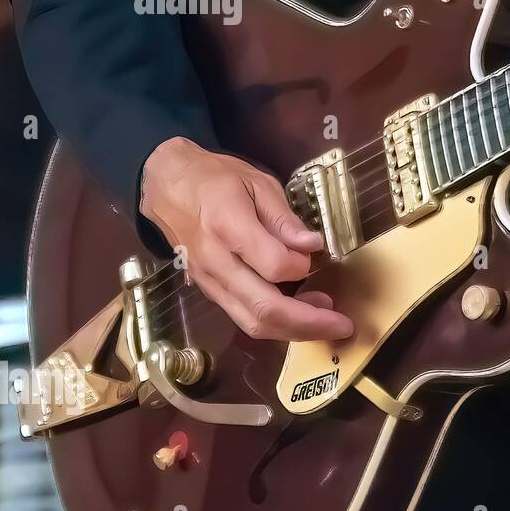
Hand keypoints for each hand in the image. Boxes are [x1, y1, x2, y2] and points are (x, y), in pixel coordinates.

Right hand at [141, 137, 353, 342]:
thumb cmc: (215, 179)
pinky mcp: (209, 291)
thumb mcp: (256, 182)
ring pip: (252, 322)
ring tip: (327, 320)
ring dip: (294, 330)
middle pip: (263, 308)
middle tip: (344, 324)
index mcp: (228, 226)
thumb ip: (284, 217)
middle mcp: (217, 262)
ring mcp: (209, 282)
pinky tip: (300, 314)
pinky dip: (276, 324)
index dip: (301, 267)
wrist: (165, 187)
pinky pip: (243, 317)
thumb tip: (311, 246)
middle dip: (309, 323)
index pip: (273, 265)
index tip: (316, 255)